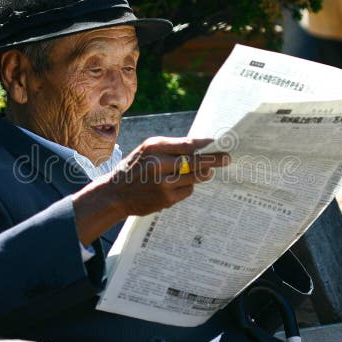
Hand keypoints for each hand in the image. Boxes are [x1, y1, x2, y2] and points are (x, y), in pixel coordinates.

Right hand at [72, 137, 229, 244]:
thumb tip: (200, 147)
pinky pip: (187, 190)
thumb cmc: (134, 169)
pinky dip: (188, 187)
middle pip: (195, 161)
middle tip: (227, 158)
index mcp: (154, 147)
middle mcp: (158, 163)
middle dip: (214, 160)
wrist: (114, 194)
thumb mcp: (147, 151)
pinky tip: (179, 185)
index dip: (206, 144)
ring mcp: (162, 182)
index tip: (220, 143)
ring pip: (194, 176)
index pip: (187, 144)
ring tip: (208, 172)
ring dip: (203, 174)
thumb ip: (170, 148)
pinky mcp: (166, 198)